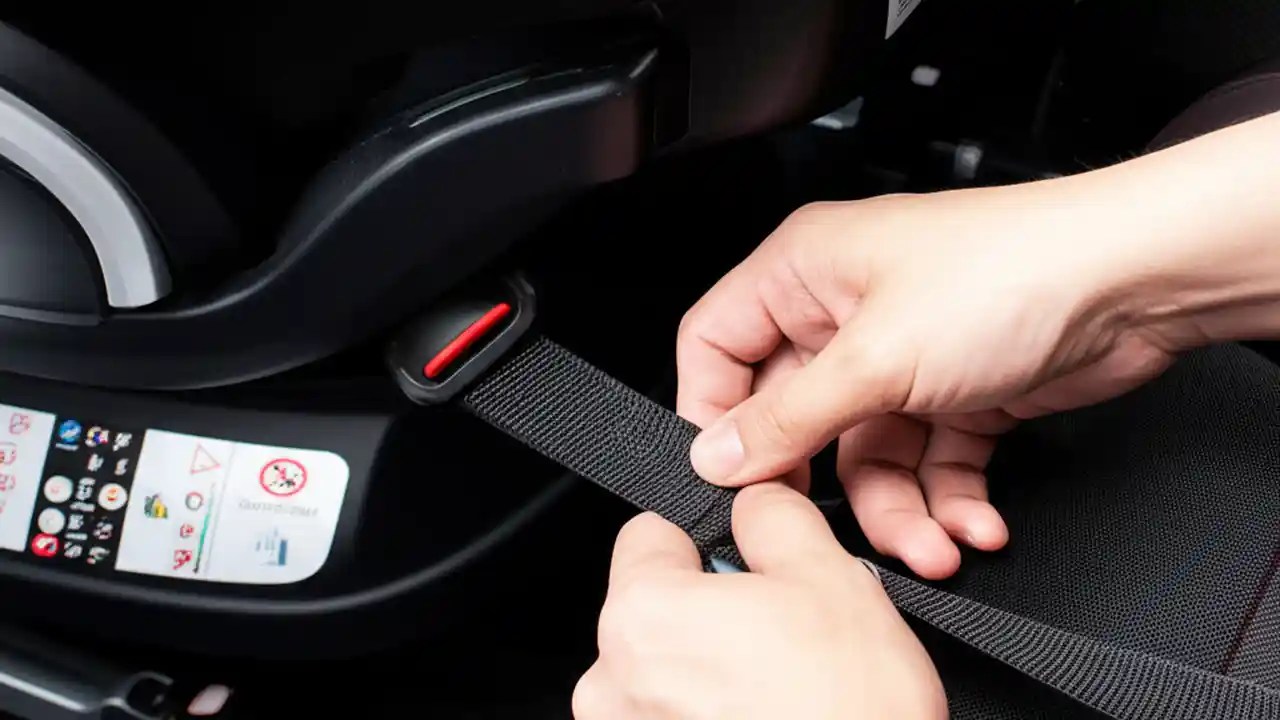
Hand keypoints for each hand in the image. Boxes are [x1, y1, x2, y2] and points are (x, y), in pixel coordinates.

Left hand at [573, 482, 945, 719]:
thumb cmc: (849, 714)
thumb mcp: (828, 575)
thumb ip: (770, 514)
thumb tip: (750, 499)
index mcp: (642, 612)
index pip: (650, 533)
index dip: (707, 539)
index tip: (747, 565)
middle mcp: (610, 682)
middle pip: (656, 607)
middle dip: (712, 611)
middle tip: (782, 635)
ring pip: (665, 671)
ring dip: (711, 672)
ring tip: (781, 692)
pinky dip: (711, 718)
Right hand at [677, 180, 1180, 578]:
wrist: (1138, 281)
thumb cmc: (1011, 270)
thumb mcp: (875, 357)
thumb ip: (788, 418)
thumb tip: (718, 455)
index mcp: (804, 272)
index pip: (717, 344)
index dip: (713, 413)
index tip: (728, 476)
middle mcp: (846, 313)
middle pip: (795, 418)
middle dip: (823, 483)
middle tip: (827, 531)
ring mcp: (903, 356)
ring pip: (867, 456)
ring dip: (900, 510)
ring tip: (933, 545)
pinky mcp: (957, 394)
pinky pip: (928, 464)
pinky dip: (949, 501)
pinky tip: (972, 524)